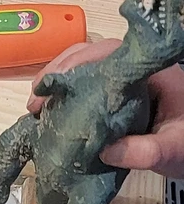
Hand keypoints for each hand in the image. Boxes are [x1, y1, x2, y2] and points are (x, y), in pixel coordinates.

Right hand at [27, 40, 183, 179]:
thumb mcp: (175, 150)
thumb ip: (147, 150)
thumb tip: (105, 150)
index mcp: (151, 72)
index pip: (109, 52)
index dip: (76, 64)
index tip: (52, 85)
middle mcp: (134, 71)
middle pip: (90, 57)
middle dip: (59, 74)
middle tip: (34, 102)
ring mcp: (124, 84)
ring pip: (86, 72)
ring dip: (59, 86)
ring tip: (35, 108)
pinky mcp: (116, 99)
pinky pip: (88, 90)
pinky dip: (66, 99)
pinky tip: (50, 115)